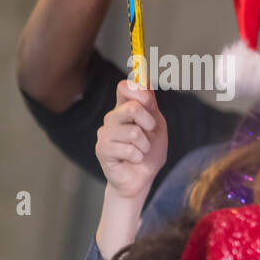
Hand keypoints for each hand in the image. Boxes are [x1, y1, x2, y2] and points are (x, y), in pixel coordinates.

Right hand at [96, 79, 166, 200]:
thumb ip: (150, 105)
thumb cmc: (149, 152)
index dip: (140, 92)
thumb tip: (144, 80)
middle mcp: (112, 118)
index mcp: (124, 109)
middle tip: (150, 133)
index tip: (150, 104)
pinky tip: (133, 160)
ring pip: (134, 132)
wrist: (141, 179)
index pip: (124, 87)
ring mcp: (105, 133)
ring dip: (145, 145)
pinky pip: (128, 149)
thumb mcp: (156, 126)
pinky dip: (138, 157)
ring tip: (140, 151)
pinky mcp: (102, 150)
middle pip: (132, 108)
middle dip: (150, 123)